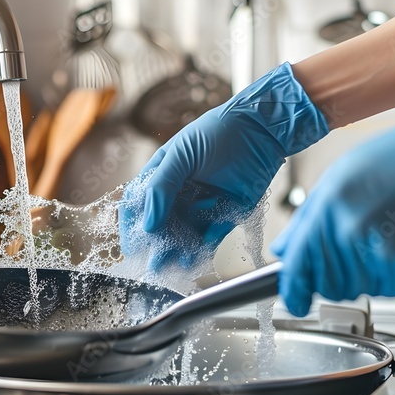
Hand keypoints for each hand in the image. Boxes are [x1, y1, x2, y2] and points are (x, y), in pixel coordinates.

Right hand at [120, 63, 328, 269]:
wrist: (263, 128)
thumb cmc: (219, 131)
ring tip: (170, 265)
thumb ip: (162, 186)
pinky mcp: (227, 212)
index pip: (140, 201)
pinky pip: (210, 235)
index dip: (133, 222)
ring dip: (176, 249)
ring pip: (184, 232)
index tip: (132, 243)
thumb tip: (146, 223)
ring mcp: (204, 202)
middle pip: (162, 222)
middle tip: (152, 262)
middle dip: (155, 243)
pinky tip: (192, 258)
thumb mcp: (182, 154)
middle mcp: (182, 190)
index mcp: (164, 172)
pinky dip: (201, 248)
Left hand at [270, 90, 394, 315]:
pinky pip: (388, 290)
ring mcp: (382, 254)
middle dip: (333, 274)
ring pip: (358, 288)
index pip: (298, 265)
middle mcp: (352, 232)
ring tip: (384, 235)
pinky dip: (391, 275)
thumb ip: (307, 218)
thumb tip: (285, 251)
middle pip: (327, 284)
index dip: (294, 290)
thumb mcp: (339, 177)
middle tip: (356, 246)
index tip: (295, 300)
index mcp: (330, 207)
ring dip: (365, 272)